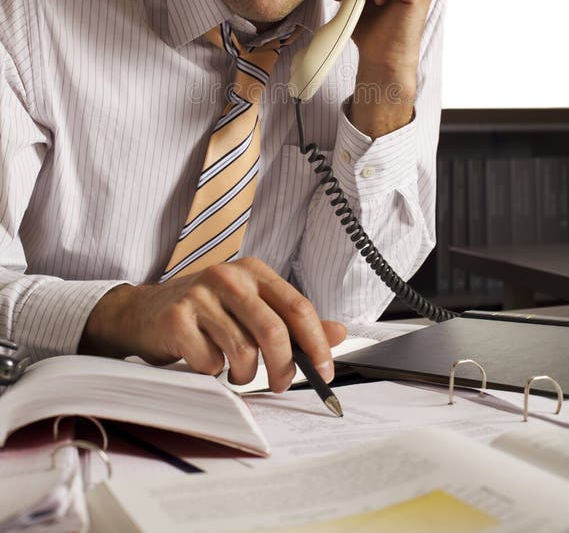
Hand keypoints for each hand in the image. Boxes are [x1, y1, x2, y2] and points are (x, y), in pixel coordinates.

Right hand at [79, 257, 345, 392]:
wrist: (142, 312)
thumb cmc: (204, 313)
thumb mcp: (251, 309)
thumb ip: (293, 321)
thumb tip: (339, 333)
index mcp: (253, 271)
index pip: (298, 306)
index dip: (316, 343)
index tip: (324, 371)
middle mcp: (228, 276)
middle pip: (273, 331)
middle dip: (283, 368)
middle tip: (278, 385)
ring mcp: (199, 295)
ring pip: (242, 352)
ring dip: (243, 375)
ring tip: (233, 371)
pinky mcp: (176, 318)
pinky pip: (209, 362)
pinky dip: (212, 373)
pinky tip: (203, 361)